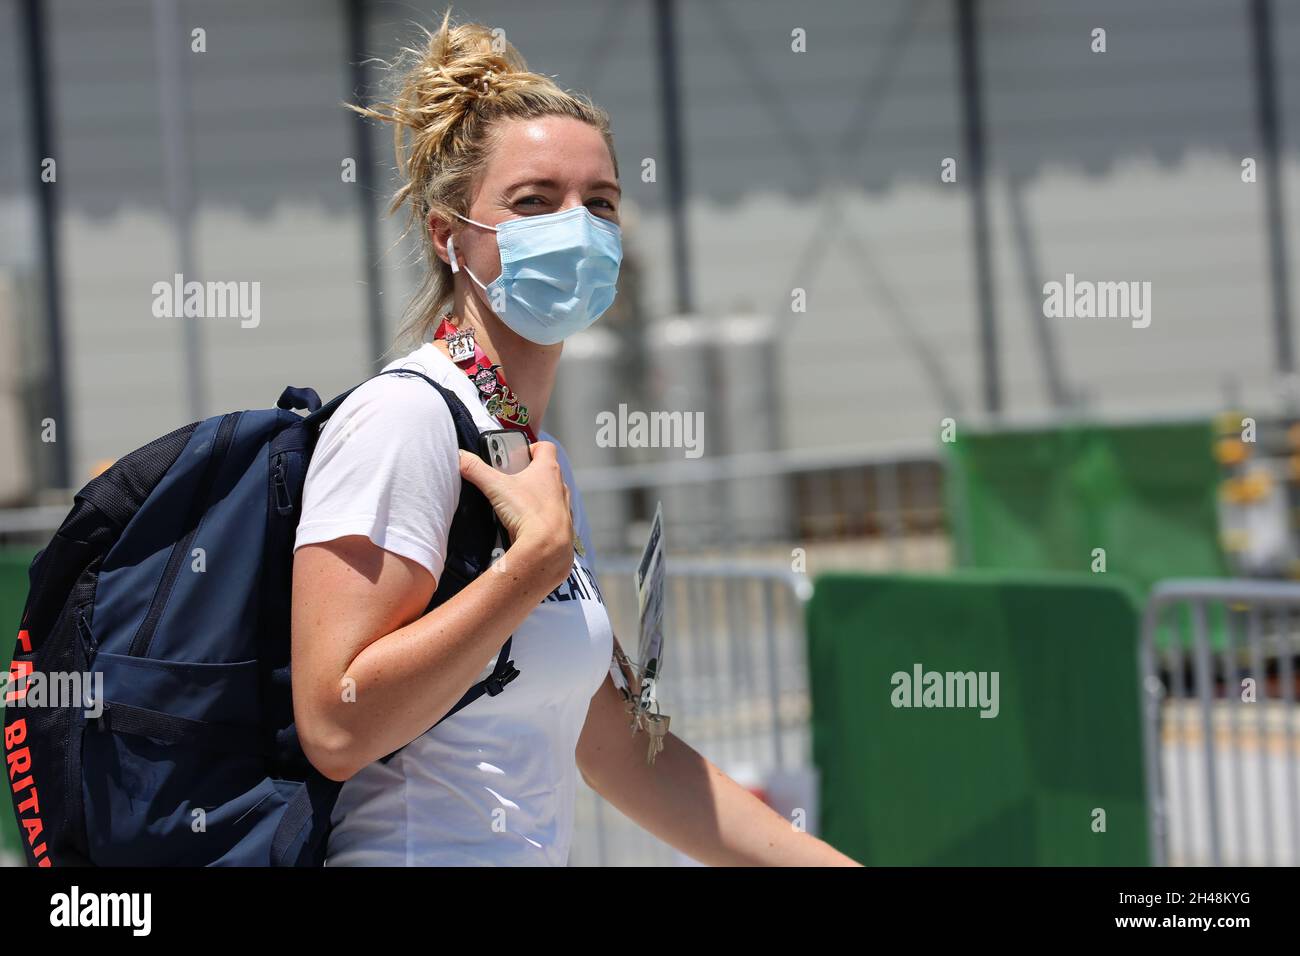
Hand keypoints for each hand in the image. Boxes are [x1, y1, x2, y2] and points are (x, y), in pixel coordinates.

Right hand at [458, 441, 573, 579]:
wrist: (548, 547)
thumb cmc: (530, 512)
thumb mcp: (496, 487)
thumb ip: (477, 470)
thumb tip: (462, 458)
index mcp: (548, 469)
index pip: (544, 447)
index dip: (530, 448)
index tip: (515, 455)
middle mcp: (559, 486)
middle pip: (543, 472)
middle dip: (525, 474)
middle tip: (507, 479)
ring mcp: (562, 506)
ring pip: (547, 494)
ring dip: (532, 497)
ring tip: (513, 504)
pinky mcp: (561, 526)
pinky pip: (548, 516)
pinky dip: (537, 518)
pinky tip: (523, 524)